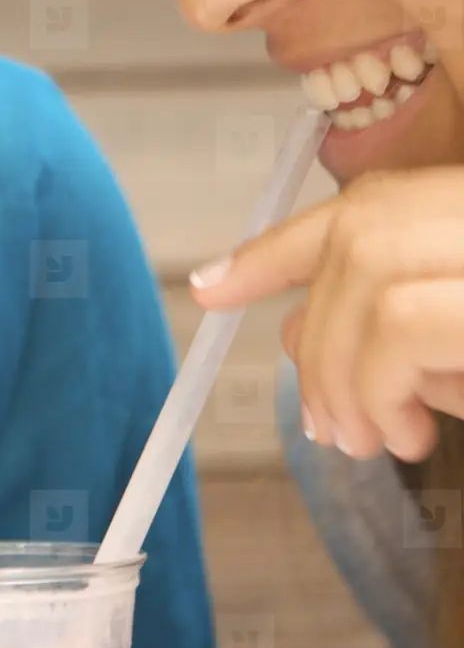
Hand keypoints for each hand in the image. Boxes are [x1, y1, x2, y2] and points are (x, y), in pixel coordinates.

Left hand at [189, 167, 463, 462]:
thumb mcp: (458, 356)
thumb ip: (387, 332)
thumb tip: (291, 329)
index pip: (368, 205)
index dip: (275, 251)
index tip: (209, 289)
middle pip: (355, 236)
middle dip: (315, 338)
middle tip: (324, 429)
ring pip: (366, 268)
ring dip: (341, 370)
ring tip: (369, 442)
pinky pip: (400, 325)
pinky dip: (378, 388)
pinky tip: (406, 436)